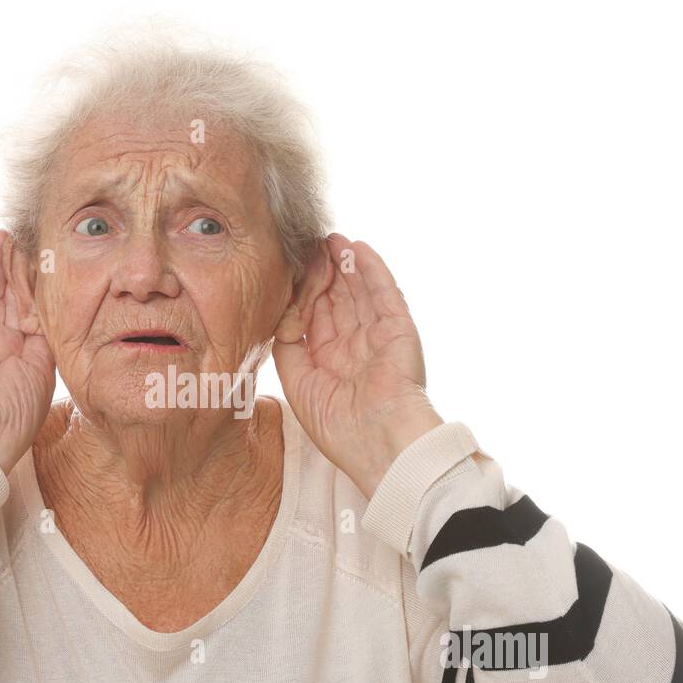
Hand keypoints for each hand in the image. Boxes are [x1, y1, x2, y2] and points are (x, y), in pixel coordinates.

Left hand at [272, 234, 444, 498]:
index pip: (313, 316)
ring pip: (358, 291)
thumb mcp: (298, 383)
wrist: (381, 444)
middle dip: (321, 271)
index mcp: (330, 361)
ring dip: (344, 263)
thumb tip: (283, 313)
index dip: (301, 292)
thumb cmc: (340, 427)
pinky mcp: (398, 329)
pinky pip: (384, 292)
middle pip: (335, 298)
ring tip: (328, 238)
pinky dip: (371, 269)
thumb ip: (288, 346)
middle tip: (307, 243)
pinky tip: (357, 248)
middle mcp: (354, 345)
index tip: (287, 269)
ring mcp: (377, 335)